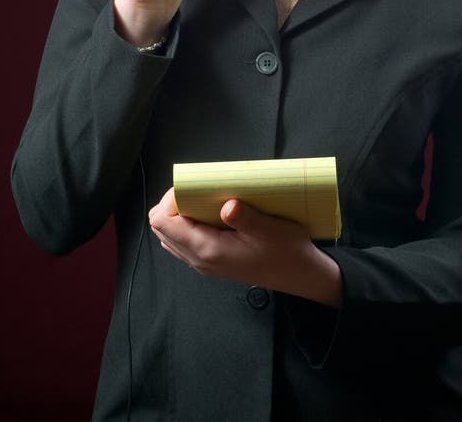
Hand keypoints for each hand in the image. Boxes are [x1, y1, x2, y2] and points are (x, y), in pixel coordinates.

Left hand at [148, 188, 341, 307]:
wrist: (300, 275)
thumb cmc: (286, 251)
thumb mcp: (269, 230)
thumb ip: (244, 217)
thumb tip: (226, 205)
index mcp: (207, 250)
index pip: (162, 223)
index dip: (169, 200)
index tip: (191, 186)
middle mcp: (199, 259)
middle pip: (161, 229)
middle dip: (172, 205)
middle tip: (196, 190)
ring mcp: (203, 264)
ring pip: (170, 237)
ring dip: (179, 215)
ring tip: (201, 200)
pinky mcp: (211, 263)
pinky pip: (183, 243)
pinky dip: (187, 225)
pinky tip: (209, 215)